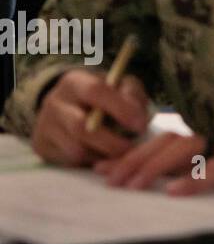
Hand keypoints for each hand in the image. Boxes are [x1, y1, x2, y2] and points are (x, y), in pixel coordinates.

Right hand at [31, 69, 149, 166]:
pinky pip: (68, 161)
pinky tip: (101, 154)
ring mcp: (45, 126)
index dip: (120, 108)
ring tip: (117, 151)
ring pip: (75, 149)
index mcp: (75, 81)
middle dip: (111, 142)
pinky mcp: (42, 146)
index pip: (95, 91)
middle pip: (81, 127)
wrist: (70, 104)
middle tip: (132, 148)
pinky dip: (90, 161)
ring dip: (101, 155)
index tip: (140, 125)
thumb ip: (133, 95)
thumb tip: (138, 119)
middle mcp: (54, 102)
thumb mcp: (121, 85)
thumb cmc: (105, 95)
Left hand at [96, 137, 213, 196]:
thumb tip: (163, 182)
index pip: (163, 142)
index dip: (131, 153)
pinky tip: (175, 192)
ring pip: (186, 150)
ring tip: (132, 186)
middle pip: (168, 141)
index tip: (101, 167)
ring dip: (156, 167)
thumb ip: (199, 168)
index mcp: (211, 138)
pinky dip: (195, 179)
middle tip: (108, 179)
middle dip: (134, 160)